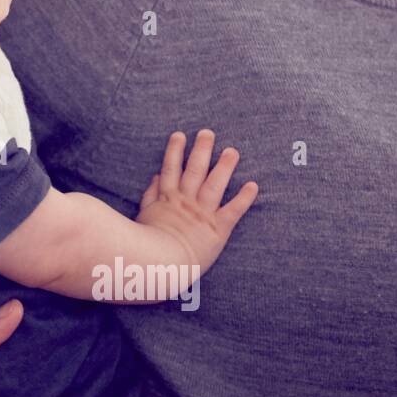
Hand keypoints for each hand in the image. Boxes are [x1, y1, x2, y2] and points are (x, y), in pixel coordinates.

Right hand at [135, 129, 257, 275]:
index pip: (171, 169)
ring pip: (215, 184)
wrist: (160, 263)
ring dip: (224, 166)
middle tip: (208, 133)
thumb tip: (156, 176)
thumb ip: (150, 195)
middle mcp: (186, 201)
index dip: (175, 151)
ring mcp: (203, 213)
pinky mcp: (218, 228)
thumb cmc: (146, 243)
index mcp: (167, 199)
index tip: (179, 135)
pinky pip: (234, 210)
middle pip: (195, 170)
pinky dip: (244, 198)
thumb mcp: (143, 216)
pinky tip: (253, 185)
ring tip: (232, 151)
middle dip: (202, 150)